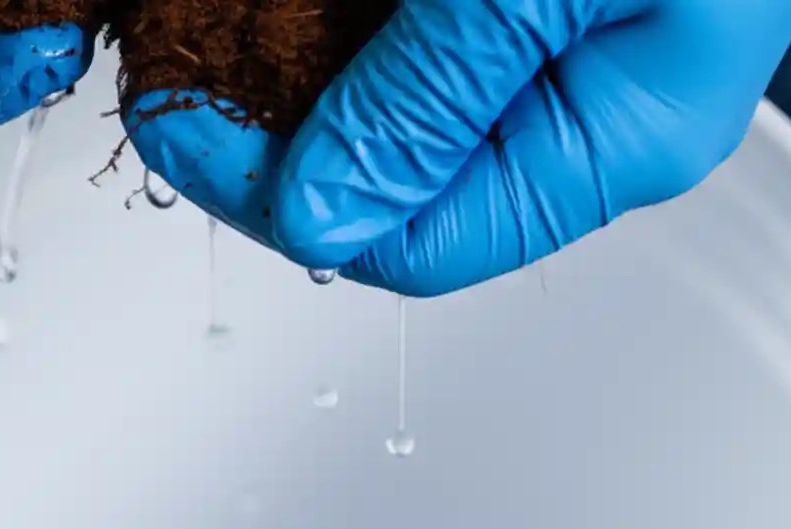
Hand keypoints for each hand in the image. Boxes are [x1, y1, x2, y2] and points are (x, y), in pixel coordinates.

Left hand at [126, 0, 790, 296]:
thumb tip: (324, 217)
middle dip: (270, 136)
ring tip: (205, 36)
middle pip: (394, 176)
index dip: (282, 202)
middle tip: (177, 80)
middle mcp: (583, 106)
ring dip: (288, 72)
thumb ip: (430, 100)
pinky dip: (331, 22)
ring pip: (390, 102)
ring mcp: (552, 43)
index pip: (418, 243)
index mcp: (613, 142)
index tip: (184, 130)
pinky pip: (407, 36)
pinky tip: (277, 5)